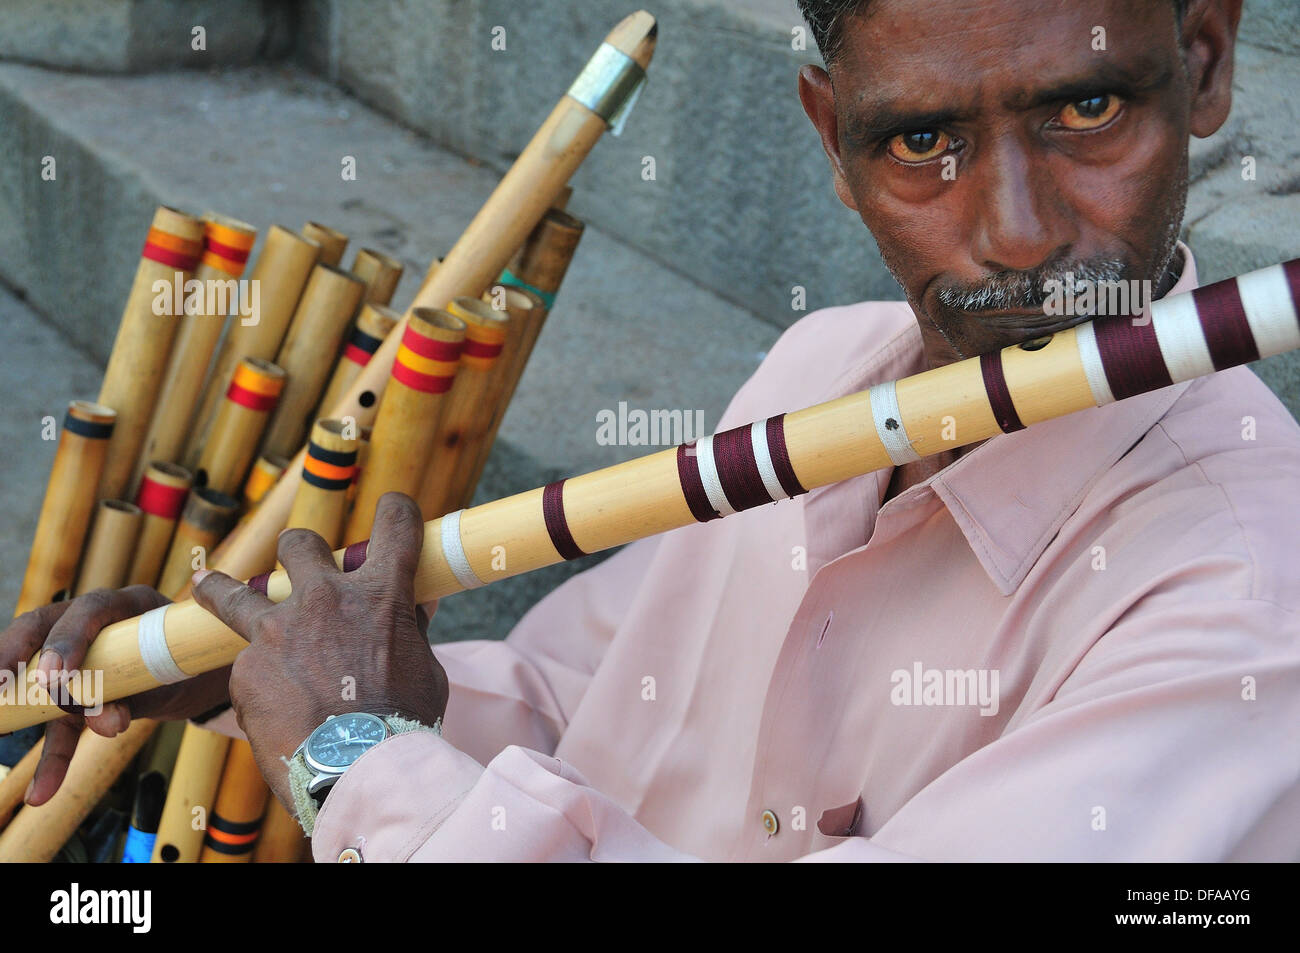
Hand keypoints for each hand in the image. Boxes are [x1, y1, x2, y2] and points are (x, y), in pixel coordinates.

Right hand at [0, 586, 232, 804]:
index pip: (91, 609)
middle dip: (14, 655)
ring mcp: (81, 658)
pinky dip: (54, 760)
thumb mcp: (173, 676)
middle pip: (42, 628)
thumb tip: (104, 723)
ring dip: (18, 708)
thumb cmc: (190, 664)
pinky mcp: (78, 695)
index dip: (68, 639)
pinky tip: (40, 793)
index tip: (54, 677)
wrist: (202, 679)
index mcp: (128, 605)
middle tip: (2, 686)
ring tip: (0, 731)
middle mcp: (96, 622)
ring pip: (38, 678)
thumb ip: (139, 695)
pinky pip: (61, 726)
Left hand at [191, 493, 447, 808]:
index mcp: (380, 595)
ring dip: (221, 587)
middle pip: (299, 543)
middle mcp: (325, 598)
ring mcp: (278, 630)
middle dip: (300, 551)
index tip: (392, 510)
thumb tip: (417, 605)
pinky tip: (269, 708)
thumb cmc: (401, 722)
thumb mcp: (424, 669)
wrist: (355, 768)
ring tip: (207, 586)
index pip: (395, 524)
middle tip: (300, 564)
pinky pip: (247, 666)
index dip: (396, 511)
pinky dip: (257, 680)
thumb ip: (412, 632)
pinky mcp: (246, 668)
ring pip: (232, 591)